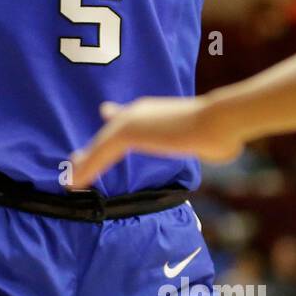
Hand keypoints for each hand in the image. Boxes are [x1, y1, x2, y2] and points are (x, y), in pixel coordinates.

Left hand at [68, 94, 243, 187]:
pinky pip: (100, 153)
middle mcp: (140, 111)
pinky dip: (86, 169)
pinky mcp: (127, 132)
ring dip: (85, 164)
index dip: (114, 118)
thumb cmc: (224, 131)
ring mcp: (131, 120)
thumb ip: (208, 143)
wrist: (220, 121)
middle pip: (109, 133)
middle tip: (74, 160)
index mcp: (156, 112)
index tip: (105, 114)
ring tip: (71, 181)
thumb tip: (225, 147)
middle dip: (92, 149)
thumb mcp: (212, 138)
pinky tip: (75, 183)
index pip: (128, 116)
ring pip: (100, 145)